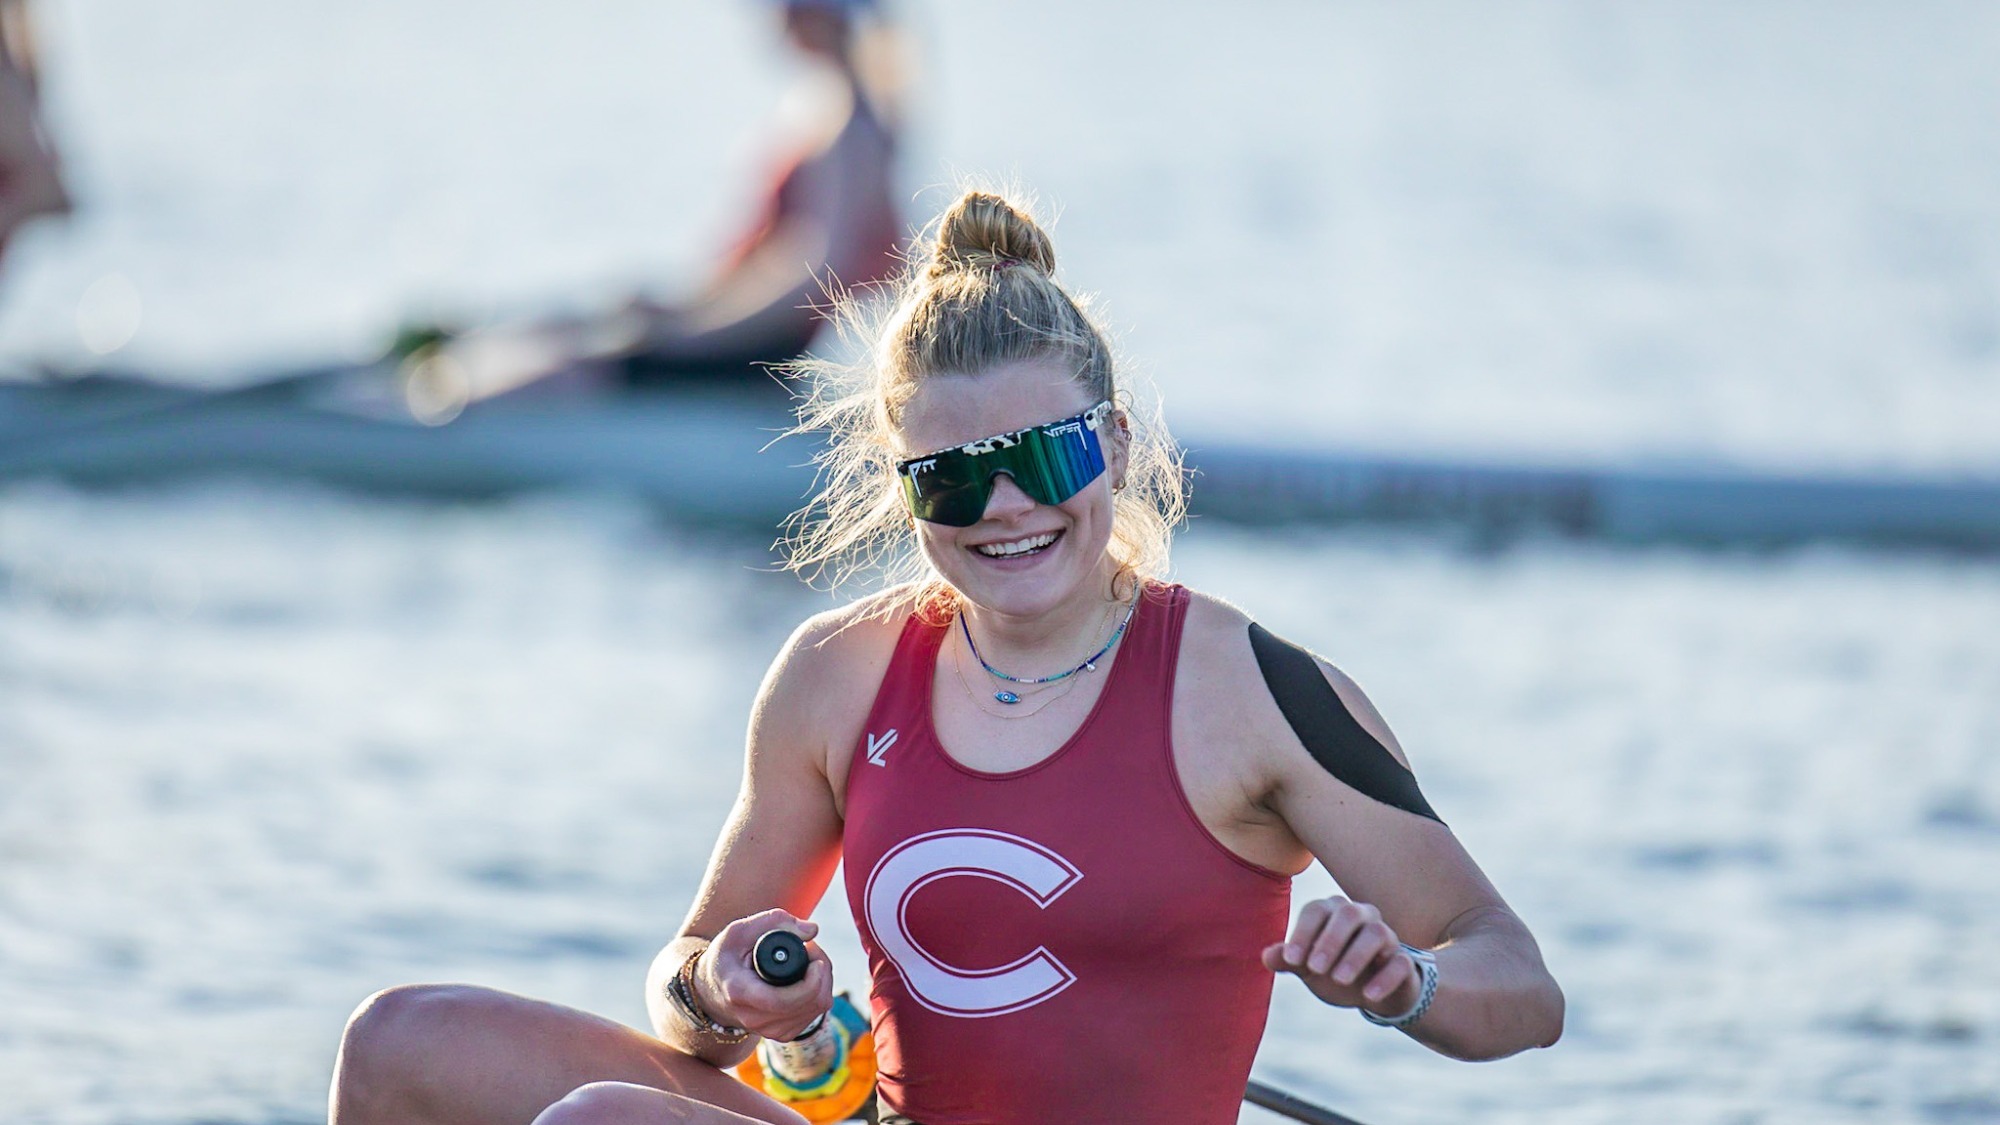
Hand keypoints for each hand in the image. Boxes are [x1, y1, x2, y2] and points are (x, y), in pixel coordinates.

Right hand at [695, 908, 833, 1040]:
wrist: (711, 991)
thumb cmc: (727, 957)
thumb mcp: (740, 931)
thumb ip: (774, 921)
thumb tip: (812, 930)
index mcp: (740, 993)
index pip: (782, 1000)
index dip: (809, 983)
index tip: (816, 961)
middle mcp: (754, 1019)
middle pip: (807, 1004)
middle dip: (822, 973)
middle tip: (812, 950)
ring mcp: (768, 1030)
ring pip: (817, 1010)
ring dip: (824, 982)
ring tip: (810, 960)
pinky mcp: (781, 1033)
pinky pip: (814, 1016)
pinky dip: (820, 994)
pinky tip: (810, 978)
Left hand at [1262, 896, 1419, 1016]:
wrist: (1371, 992)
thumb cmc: (1333, 970)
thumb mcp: (1307, 967)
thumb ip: (1288, 960)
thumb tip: (1266, 956)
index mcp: (1333, 912)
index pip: (1317, 910)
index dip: (1302, 932)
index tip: (1291, 959)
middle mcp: (1362, 917)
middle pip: (1348, 913)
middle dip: (1330, 940)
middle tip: (1314, 969)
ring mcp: (1387, 937)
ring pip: (1377, 933)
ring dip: (1356, 956)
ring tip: (1339, 980)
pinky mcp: (1404, 961)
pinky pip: (1400, 962)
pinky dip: (1384, 978)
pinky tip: (1368, 995)